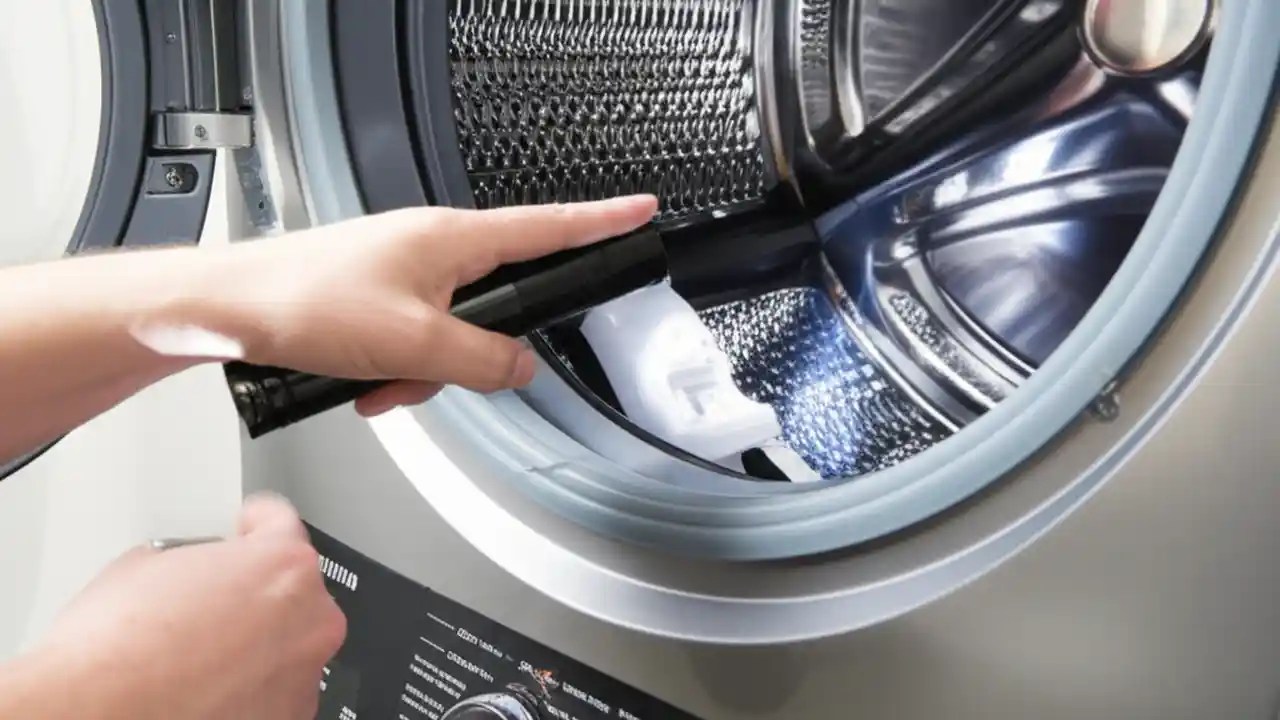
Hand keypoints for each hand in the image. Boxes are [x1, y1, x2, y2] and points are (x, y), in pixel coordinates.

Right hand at [13, 495, 344, 719]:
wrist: (98, 715)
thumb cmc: (118, 652)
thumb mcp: (145, 564)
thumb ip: (193, 556)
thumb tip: (191, 570)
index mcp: (285, 566)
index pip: (281, 524)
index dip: (251, 524)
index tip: (245, 528)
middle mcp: (310, 619)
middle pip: (292, 585)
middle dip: (254, 587)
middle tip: (207, 598)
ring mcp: (304, 674)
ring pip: (287, 638)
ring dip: (255, 637)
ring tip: (199, 648)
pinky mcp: (288, 716)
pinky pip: (275, 685)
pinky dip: (250, 681)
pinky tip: (207, 681)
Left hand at [191, 195, 656, 414]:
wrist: (226, 309)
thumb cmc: (304, 302)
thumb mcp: (413, 344)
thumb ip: (483, 360)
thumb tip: (519, 368)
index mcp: (451, 239)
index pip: (547, 227)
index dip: (600, 221)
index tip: (638, 211)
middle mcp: (429, 248)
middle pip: (492, 308)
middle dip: (469, 357)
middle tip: (432, 376)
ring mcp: (400, 272)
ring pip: (449, 335)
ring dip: (421, 373)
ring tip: (379, 384)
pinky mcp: (373, 298)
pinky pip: (411, 342)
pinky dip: (394, 371)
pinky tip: (361, 384)